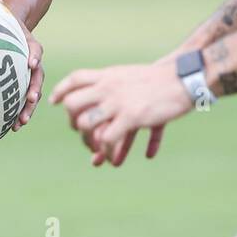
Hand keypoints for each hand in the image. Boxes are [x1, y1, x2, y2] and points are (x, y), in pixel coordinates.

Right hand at [13, 22, 43, 130]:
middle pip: (31, 91)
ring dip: (35, 88)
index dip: (20, 113)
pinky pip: (36, 51)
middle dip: (28, 107)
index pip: (21, 99)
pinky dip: (35, 57)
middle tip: (22, 122)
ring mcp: (31, 57)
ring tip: (31, 99)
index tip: (15, 127)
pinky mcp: (32, 42)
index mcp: (19, 78)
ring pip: (37, 76)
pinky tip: (31, 63)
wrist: (5, 17)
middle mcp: (27, 71)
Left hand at [50, 61, 189, 165]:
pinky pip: (112, 139)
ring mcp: (119, 103)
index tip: (53, 102)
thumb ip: (113, 86)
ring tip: (98, 154)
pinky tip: (118, 161)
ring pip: (89, 124)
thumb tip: (100, 100)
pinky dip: (112, 153)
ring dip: (90, 143)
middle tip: (80, 132)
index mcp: (108, 76)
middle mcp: (108, 88)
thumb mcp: (129, 75)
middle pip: (74, 105)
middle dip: (73, 122)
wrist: (183, 78)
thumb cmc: (160, 79)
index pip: (75, 79)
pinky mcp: (133, 117)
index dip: (61, 90)